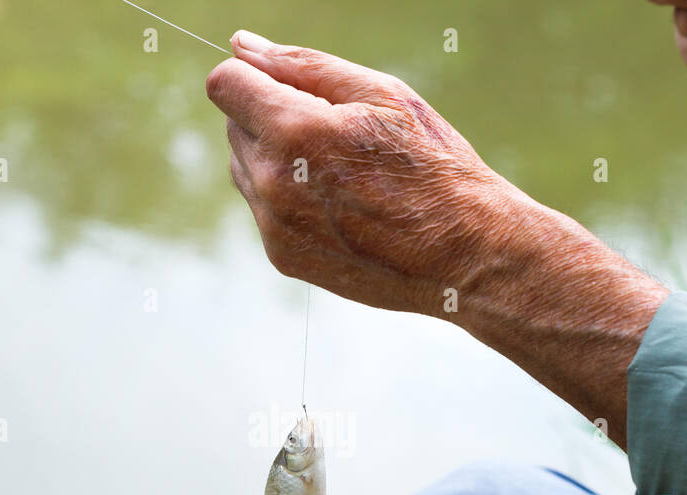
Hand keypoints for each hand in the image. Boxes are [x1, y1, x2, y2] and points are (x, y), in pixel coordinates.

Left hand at [205, 32, 668, 447]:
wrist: (462, 253)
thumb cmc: (431, 165)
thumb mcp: (380, 95)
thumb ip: (302, 65)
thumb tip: (243, 46)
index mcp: (294, 132)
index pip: (225, 84)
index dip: (251, 75)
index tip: (284, 84)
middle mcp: (272, 183)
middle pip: (233, 126)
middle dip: (269, 116)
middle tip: (333, 132)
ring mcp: (273, 226)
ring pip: (243, 169)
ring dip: (275, 158)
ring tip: (338, 169)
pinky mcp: (282, 256)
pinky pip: (262, 210)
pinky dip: (287, 199)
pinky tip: (338, 204)